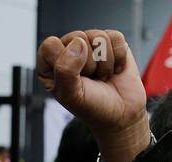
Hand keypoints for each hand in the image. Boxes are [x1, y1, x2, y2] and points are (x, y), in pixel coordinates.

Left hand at [36, 30, 146, 161]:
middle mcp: (68, 51)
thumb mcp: (71, 95)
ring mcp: (91, 45)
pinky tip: (115, 70)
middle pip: (77, 37)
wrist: (121, 115)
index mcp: (50, 65)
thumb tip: (78, 43)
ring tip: (102, 77)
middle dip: (89, 64)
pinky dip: (119, 57)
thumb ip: (65, 70)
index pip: (50, 45)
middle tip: (91, 80)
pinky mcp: (111, 43)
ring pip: (98, 36)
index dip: (65, 61)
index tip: (74, 80)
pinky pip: (115, 37)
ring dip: (105, 63)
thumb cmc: (93, 107)